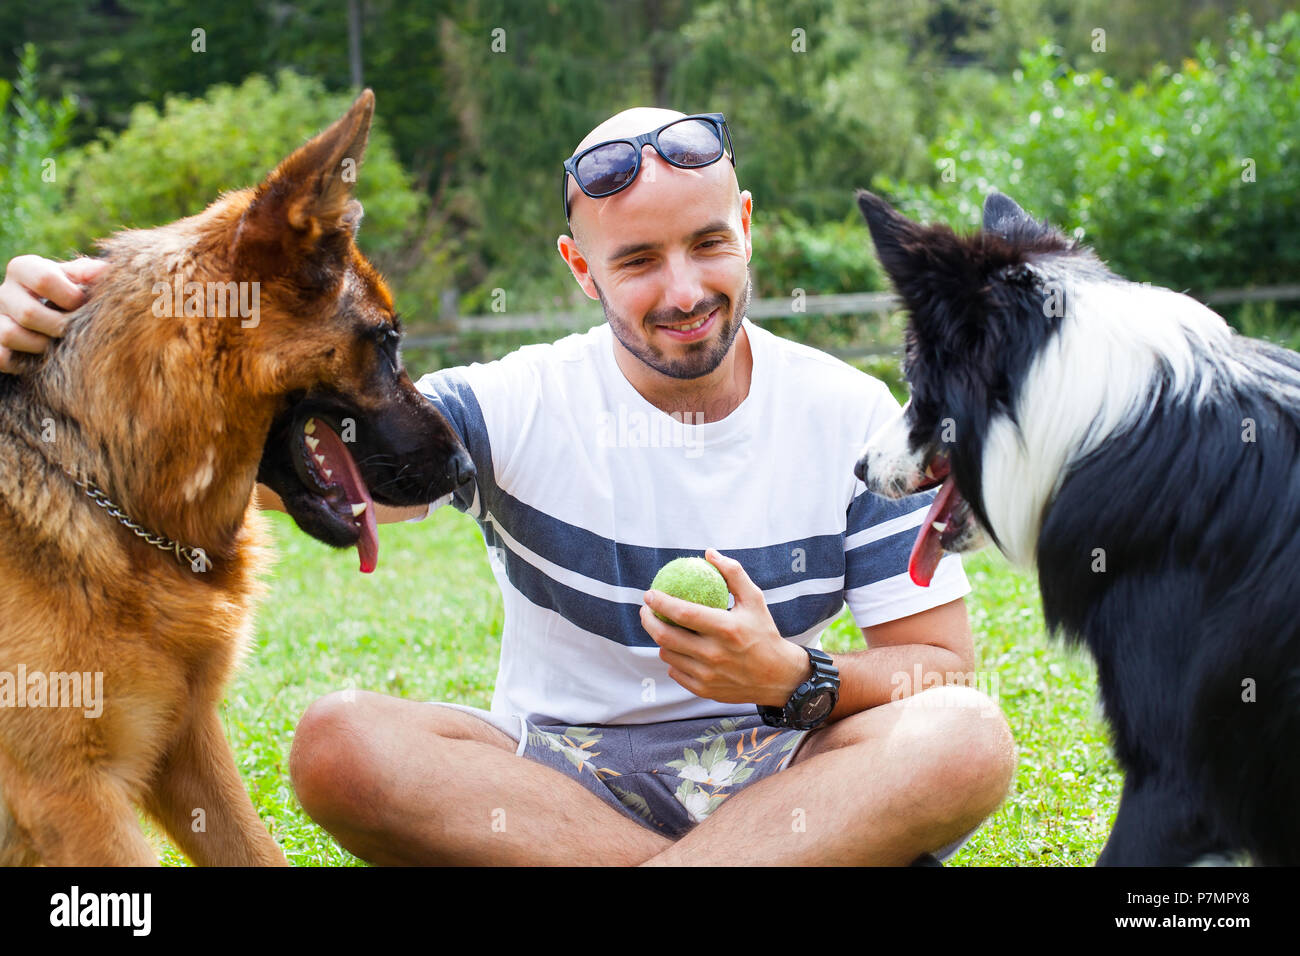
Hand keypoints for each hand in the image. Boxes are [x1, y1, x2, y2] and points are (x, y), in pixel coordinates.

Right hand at [0, 255, 107, 372]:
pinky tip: (40, 359)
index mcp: (25, 268)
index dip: (70, 298)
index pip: (43, 279)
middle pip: (28, 313)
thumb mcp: (77, 279)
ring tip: (57, 344)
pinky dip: (22, 362)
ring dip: (41, 346)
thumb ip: (89, 273)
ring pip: (11, 335)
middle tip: (73, 330)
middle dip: (59, 327)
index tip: (83, 306)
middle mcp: (5, 291)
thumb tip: (105, 271)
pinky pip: (0, 356)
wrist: (49, 315)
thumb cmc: (68, 293)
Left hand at [641, 548, 809, 704]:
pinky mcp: (704, 690)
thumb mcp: (755, 599)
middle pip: (666, 637)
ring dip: (660, 639)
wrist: (778, 677)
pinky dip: (672, 658)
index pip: (683, 613)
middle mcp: (715, 654)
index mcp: (727, 629)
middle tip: (646, 609)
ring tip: (662, 626)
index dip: (661, 602)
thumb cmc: (764, 632)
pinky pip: (675, 672)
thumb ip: (733, 573)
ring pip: (668, 654)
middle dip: (648, 620)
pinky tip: (676, 648)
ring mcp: (708, 675)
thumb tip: (709, 553)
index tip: (649, 593)